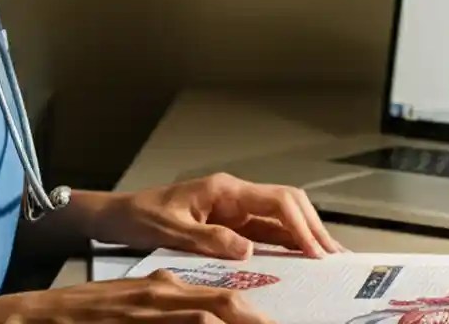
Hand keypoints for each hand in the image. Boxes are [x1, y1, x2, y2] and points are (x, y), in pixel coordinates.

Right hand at [0, 270, 272, 323]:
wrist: (28, 316)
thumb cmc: (78, 315)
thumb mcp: (129, 305)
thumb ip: (166, 307)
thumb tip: (207, 317)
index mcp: (164, 288)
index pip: (224, 298)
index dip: (255, 314)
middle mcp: (160, 296)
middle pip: (225, 306)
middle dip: (257, 320)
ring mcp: (145, 313)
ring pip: (205, 320)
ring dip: (236, 323)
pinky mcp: (129, 322)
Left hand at [95, 173, 345, 259]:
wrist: (116, 216)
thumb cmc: (138, 216)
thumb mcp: (170, 230)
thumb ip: (209, 239)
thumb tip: (248, 250)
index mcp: (224, 189)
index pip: (276, 200)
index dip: (301, 224)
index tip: (315, 249)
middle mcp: (234, 195)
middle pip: (287, 205)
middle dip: (312, 228)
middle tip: (332, 256)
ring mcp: (234, 209)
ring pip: (280, 218)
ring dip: (304, 236)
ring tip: (325, 258)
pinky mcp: (229, 224)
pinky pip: (265, 232)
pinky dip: (285, 245)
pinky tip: (299, 259)